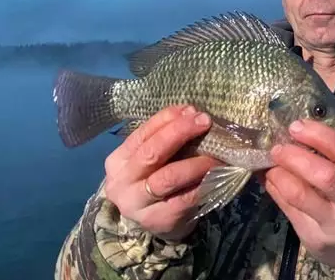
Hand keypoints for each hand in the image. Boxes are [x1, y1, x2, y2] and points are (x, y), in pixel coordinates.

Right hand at [104, 105, 221, 240]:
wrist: (150, 225)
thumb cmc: (152, 181)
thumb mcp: (151, 160)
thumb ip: (164, 138)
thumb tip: (191, 112)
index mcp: (118, 160)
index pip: (142, 134)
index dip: (167, 119)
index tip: (192, 110)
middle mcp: (122, 182)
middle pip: (152, 153)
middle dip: (180, 133)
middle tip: (205, 122)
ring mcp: (138, 204)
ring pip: (168, 177)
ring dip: (196, 162)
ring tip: (216, 153)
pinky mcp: (159, 220)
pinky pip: (185, 198)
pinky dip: (203, 183)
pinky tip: (216, 173)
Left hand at [264, 119, 334, 268]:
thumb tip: (298, 131)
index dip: (321, 137)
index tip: (298, 126)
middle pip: (327, 177)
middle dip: (297, 157)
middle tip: (279, 146)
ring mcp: (334, 226)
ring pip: (301, 195)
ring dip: (280, 173)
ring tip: (271, 163)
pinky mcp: (313, 238)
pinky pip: (288, 209)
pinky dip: (275, 188)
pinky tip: (271, 177)